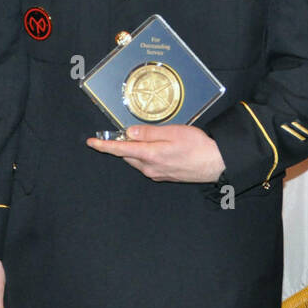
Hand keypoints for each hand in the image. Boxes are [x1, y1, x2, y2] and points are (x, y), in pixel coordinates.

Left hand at [85, 124, 225, 182]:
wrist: (215, 163)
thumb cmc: (197, 146)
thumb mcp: (172, 132)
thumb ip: (148, 133)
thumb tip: (129, 133)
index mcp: (150, 155)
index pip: (120, 150)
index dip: (104, 145)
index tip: (92, 142)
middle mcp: (150, 168)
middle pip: (127, 155)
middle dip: (122, 144)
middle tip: (124, 131)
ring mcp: (157, 174)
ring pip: (137, 160)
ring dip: (135, 150)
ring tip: (146, 138)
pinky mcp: (164, 176)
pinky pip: (147, 165)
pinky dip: (146, 155)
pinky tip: (157, 148)